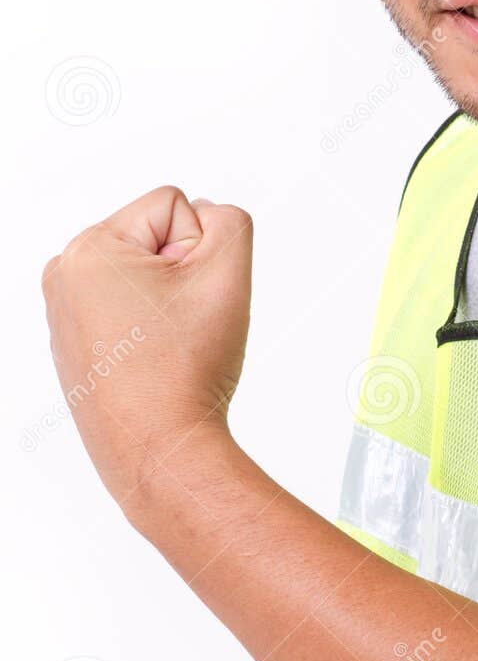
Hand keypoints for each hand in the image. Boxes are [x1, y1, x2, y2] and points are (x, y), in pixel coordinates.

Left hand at [41, 186, 252, 515]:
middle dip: (181, 276)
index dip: (200, 251)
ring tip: (167, 345)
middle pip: (155, 241)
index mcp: (89, 250)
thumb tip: (207, 215)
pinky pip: (128, 310)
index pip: (175, 208)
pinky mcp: (75, 342)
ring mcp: (64, 312)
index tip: (190, 300)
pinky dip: (148, 329)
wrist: (160, 451)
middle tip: (181, 326)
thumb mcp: (228, 274)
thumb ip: (230, 220)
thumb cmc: (183, 373)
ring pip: (144, 277)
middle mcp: (65, 276)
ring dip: (167, 302)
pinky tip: (153, 361)